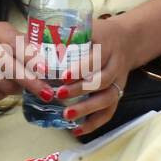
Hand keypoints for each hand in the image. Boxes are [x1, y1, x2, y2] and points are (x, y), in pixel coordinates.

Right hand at [0, 20, 49, 100]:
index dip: (33, 61)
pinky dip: (4, 93)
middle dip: (32, 84)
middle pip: (12, 71)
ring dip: (17, 89)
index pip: (18, 47)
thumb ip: (23, 43)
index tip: (45, 71)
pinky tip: (3, 85)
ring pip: (5, 87)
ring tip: (19, 83)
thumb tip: (45, 61)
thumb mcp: (3, 31)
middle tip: (46, 93)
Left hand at [53, 16, 137, 137]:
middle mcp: (116, 64)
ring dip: (87, 109)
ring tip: (66, 116)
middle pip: (103, 80)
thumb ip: (64, 37)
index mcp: (106, 46)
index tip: (62, 76)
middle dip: (80, 89)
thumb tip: (32, 45)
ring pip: (108, 98)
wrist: (127, 39)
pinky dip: (94, 123)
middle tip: (58, 95)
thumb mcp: (85, 29)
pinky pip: (109, 112)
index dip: (80, 69)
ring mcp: (119, 81)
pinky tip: (76, 130)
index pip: (96, 58)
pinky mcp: (118, 93)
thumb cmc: (97, 34)